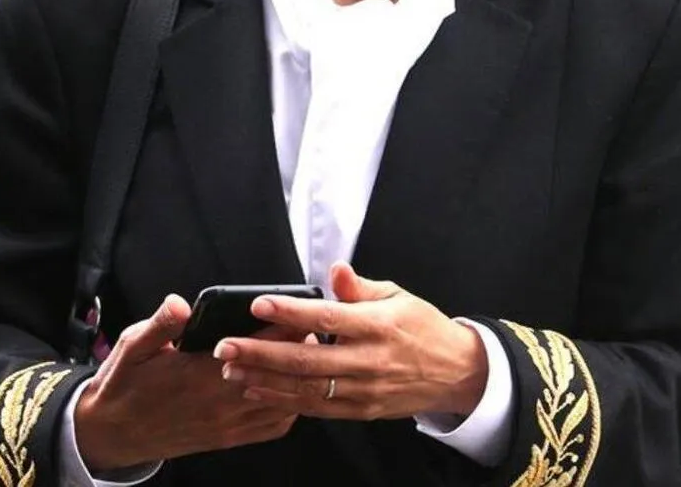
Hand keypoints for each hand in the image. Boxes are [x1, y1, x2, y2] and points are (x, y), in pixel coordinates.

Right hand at [74, 294, 298, 470]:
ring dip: (296, 375)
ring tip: (308, 349)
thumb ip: (160, 324)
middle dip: (297, 348)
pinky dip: (290, 406)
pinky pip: (272, 427)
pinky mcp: (228, 438)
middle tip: (314, 323)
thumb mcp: (133, 346)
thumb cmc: (125, 383)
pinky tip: (292, 386)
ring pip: (280, 401)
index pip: (253, 349)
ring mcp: (227, 424)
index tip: (296, 309)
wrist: (113, 433)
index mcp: (198, 374)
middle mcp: (219, 402)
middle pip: (275, 373)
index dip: (279, 329)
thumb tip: (179, 304)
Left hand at [213, 262, 487, 421]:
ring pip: (306, 388)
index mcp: (379, 325)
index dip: (291, 311)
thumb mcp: (397, 295)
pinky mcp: (360, 411)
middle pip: (307, 359)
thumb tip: (336, 269)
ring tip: (231, 368)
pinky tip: (257, 389)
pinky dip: (283, 400)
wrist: (454, 372)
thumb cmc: (422, 326)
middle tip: (226, 346)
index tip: (258, 304)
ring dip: (264, 380)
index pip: (328, 318)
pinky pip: (316, 407)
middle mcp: (369, 361)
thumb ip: (360, 287)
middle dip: (262, 353)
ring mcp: (363, 390)